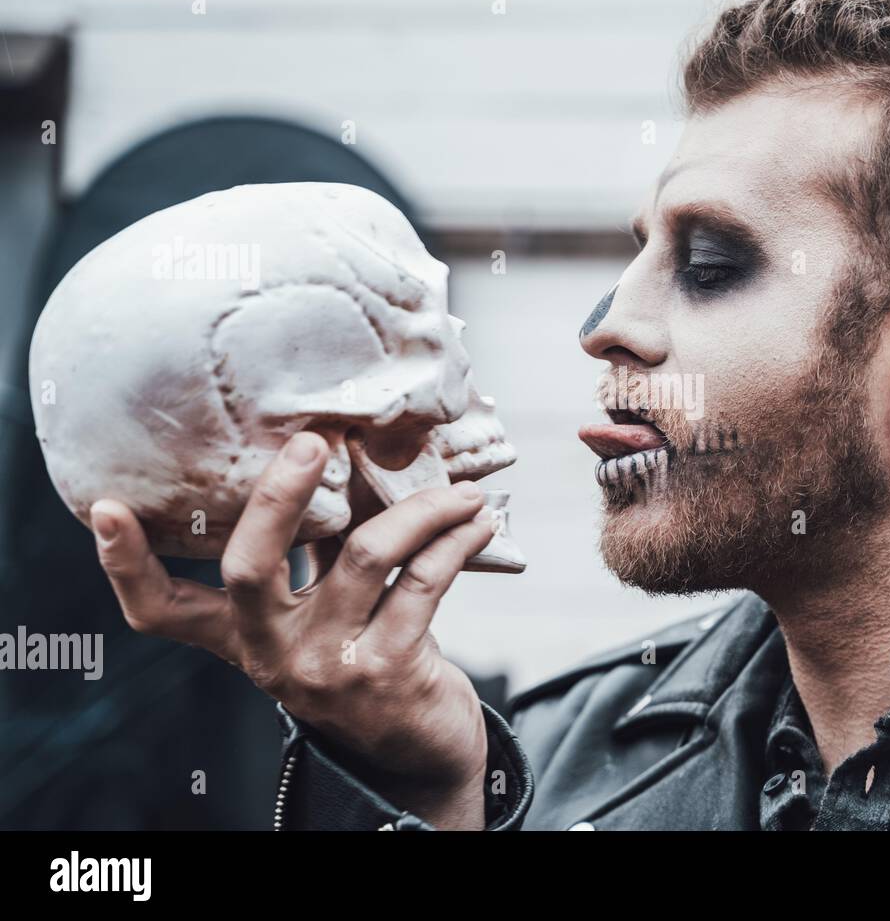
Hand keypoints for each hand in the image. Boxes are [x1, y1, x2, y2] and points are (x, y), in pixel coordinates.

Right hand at [91, 431, 495, 828]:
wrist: (416, 754)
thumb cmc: (369, 661)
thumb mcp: (325, 615)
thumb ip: (320, 551)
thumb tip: (349, 459)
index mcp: (243, 637)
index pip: (161, 611)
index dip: (127, 564)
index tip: (107, 509)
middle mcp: (273, 654)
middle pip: (250, 566)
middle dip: (279, 494)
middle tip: (313, 440)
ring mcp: (326, 666)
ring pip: (364, 556)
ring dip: (423, 510)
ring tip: (461, 492)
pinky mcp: (386, 672)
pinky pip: (422, 583)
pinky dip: (454, 542)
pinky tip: (477, 522)